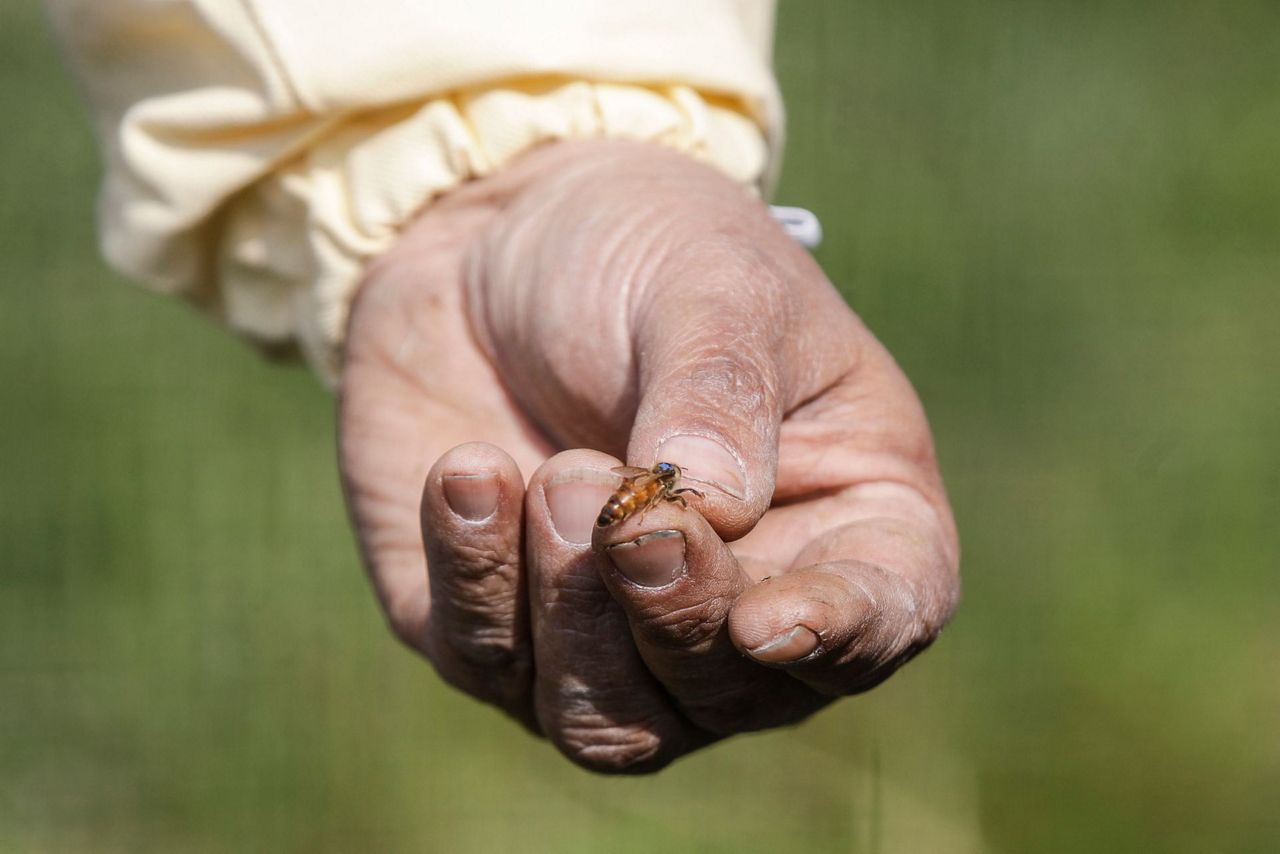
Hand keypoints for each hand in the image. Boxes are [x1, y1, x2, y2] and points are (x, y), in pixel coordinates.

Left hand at [339, 140, 958, 770]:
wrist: (495, 240)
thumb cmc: (646, 250)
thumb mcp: (709, 284)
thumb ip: (721, 392)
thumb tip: (716, 510)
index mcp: (844, 513)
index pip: (883, 617)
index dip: (838, 638)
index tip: (766, 621)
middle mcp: (742, 598)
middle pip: (728, 692)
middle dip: (670, 607)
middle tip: (617, 497)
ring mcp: (615, 633)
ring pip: (608, 723)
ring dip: (573, 611)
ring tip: (555, 471)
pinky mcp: (494, 628)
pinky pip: (484, 663)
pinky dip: (473, 573)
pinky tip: (468, 468)